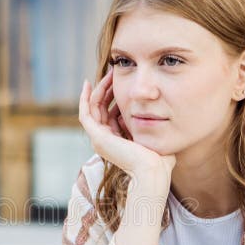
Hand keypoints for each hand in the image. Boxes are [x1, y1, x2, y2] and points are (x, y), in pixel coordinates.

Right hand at [79, 69, 175, 184]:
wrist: (153, 171)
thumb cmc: (159, 160)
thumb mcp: (153, 137)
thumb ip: (151, 126)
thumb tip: (156, 113)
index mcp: (116, 142)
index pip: (109, 114)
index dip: (113, 97)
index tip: (121, 81)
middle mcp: (104, 141)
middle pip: (100, 109)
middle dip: (106, 90)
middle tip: (113, 73)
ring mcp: (99, 139)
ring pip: (92, 108)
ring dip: (98, 90)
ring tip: (108, 75)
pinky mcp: (97, 137)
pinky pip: (85, 113)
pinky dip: (85, 99)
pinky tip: (88, 84)